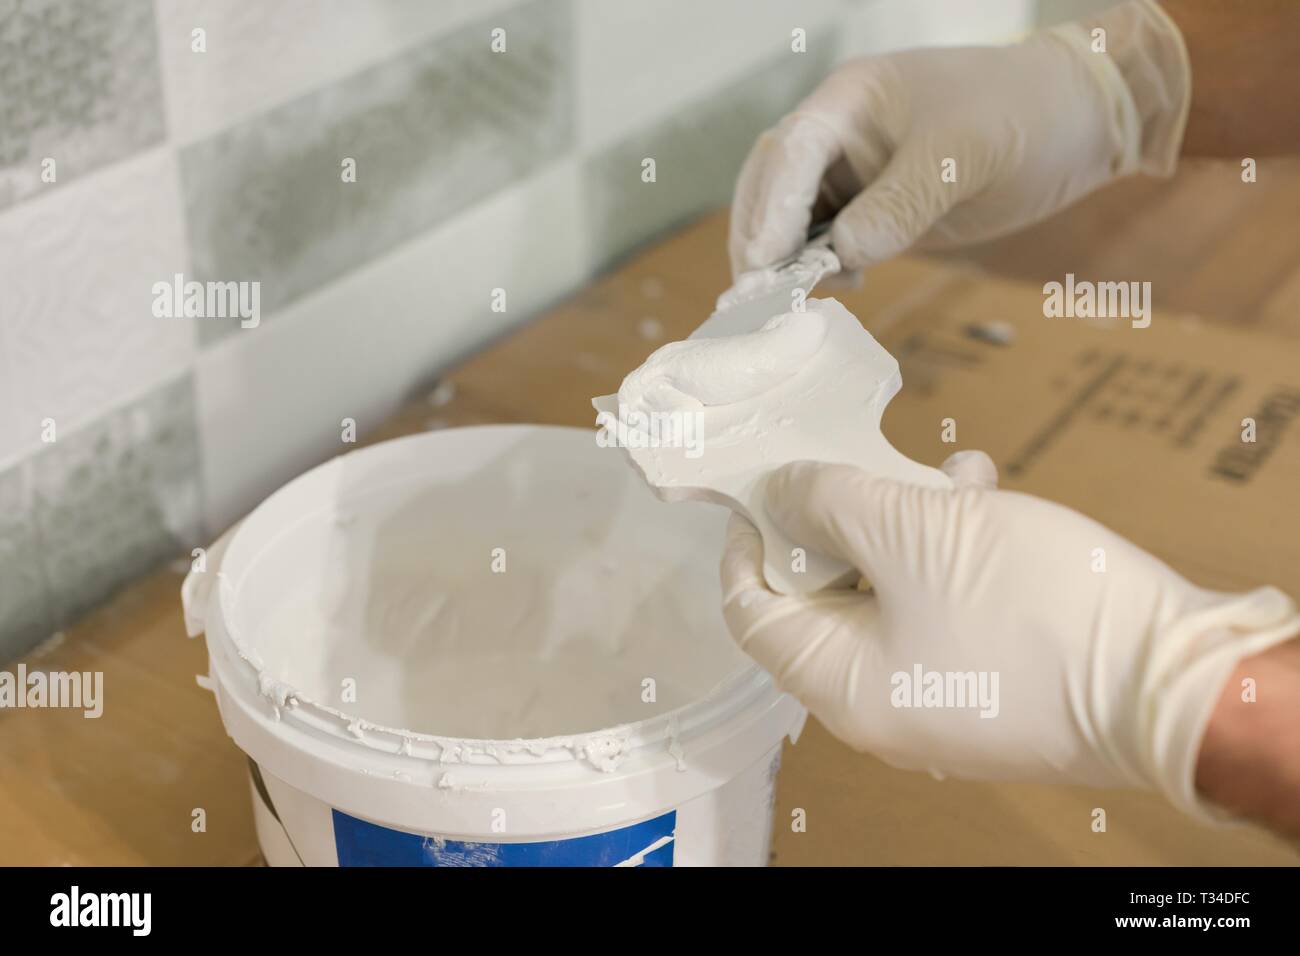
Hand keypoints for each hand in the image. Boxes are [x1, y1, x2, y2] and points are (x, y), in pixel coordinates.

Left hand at [719, 454, 1299, 819]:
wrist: (1176, 682)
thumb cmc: (1032, 610)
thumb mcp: (914, 532)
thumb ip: (830, 503)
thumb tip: (778, 490)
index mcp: (842, 687)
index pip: (753, 614)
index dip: (748, 541)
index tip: (762, 482)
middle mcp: (882, 702)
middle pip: (823, 597)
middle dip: (842, 518)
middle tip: (859, 461)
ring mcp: (941, 692)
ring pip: (892, 590)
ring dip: (907, 521)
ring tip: (945, 473)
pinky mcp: (992, 674)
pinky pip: (945, 604)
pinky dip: (954, 547)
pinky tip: (983, 493)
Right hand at [729, 0, 1189, 275]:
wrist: (1074, 123)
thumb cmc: (1023, 117)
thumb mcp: (964, 157)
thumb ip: (901, 203)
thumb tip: (842, 255)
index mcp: (850, 100)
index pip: (790, 153)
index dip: (770, 210)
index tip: (762, 265)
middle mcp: (837, 134)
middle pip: (770, 187)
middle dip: (758, 242)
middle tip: (756, 301)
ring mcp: (850, 172)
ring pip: (789, 219)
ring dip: (781, 263)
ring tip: (788, 305)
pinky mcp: (870, 208)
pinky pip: (823, 240)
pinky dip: (817, 269)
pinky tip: (839, 289)